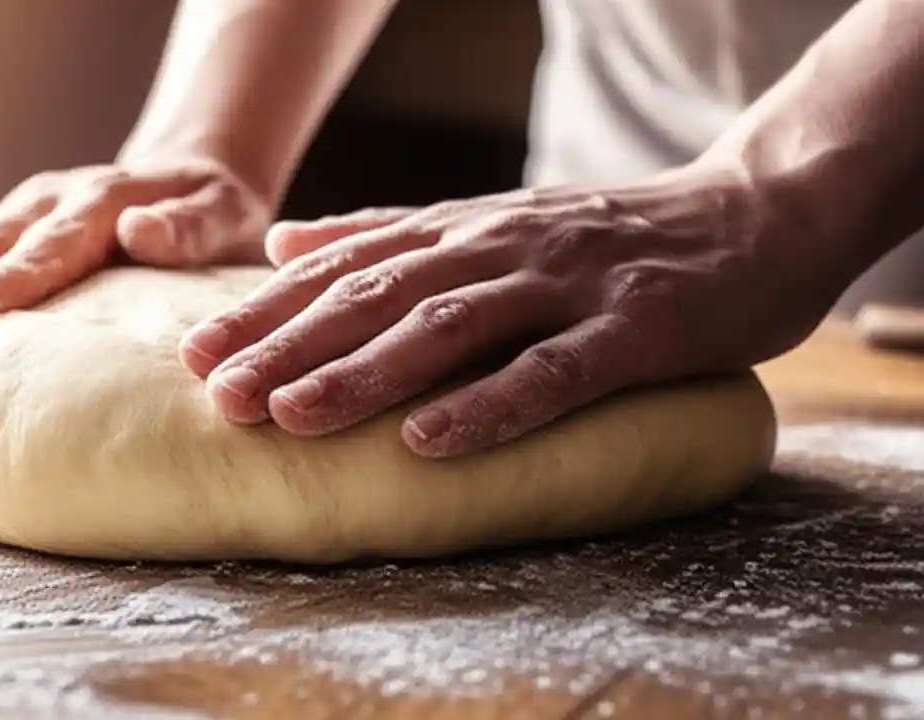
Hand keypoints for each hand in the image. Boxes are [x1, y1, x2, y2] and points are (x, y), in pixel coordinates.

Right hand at [0, 158, 269, 364]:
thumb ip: (190, 227)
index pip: (49, 246)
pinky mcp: (5, 231)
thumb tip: (139, 229)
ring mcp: (20, 213)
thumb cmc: (216, 211)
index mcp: (101, 202)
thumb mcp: (226, 214)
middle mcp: (48, 202)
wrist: (189, 176)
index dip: (6, 279)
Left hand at [179, 162, 853, 457]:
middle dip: (292, 345)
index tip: (196, 352)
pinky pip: (554, 372)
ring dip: (367, 373)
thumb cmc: (607, 233)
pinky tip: (428, 442)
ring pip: (451, 327)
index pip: (346, 269)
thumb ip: (386, 233)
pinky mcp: (635, 328)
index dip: (268, 311)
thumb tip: (282, 243)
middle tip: (217, 392)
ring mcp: (568, 284)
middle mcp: (500, 247)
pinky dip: (490, 406)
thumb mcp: (488, 221)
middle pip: (380, 297)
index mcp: (461, 228)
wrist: (752, 212)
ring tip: (293, 415)